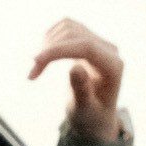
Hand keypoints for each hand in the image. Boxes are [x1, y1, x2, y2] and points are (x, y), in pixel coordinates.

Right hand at [29, 17, 126, 145]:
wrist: (95, 117)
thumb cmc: (91, 118)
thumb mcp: (84, 110)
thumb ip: (82, 90)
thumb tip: (76, 67)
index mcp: (113, 66)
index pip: (86, 46)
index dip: (59, 50)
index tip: (35, 61)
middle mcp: (109, 50)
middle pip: (74, 35)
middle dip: (49, 50)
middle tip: (32, 72)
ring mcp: (99, 42)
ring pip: (68, 27)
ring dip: (47, 44)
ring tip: (37, 67)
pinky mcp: (88, 39)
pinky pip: (66, 27)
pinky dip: (50, 39)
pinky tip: (44, 56)